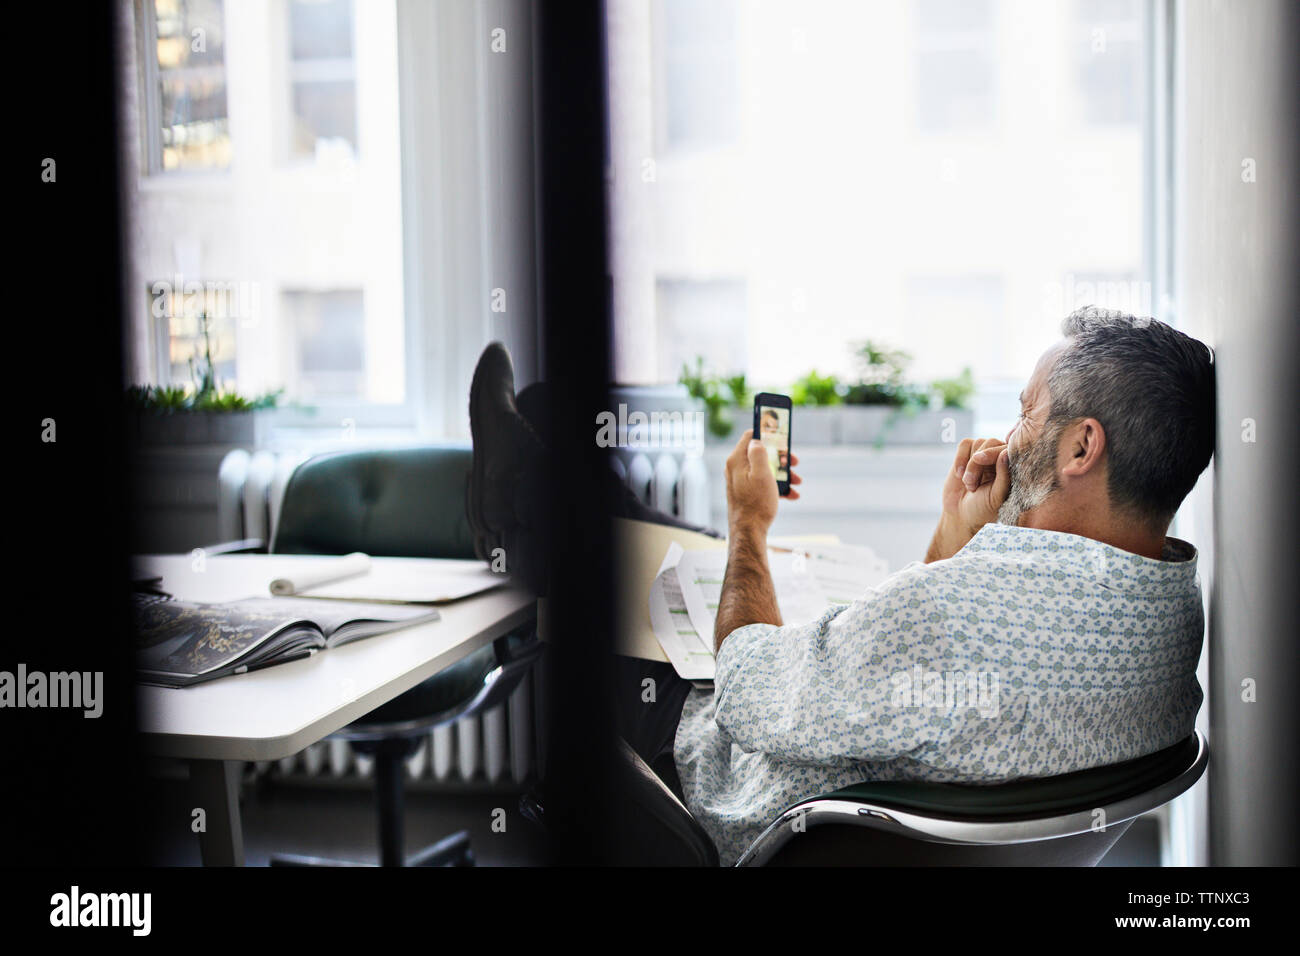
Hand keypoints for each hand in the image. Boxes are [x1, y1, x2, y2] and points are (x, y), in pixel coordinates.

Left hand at [724, 429, 800, 534]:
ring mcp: (741, 480)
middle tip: (794, 462)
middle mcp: (736, 468)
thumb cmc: (756, 503)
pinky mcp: (747, 491)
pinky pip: (763, 483)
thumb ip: (759, 454)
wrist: (749, 531)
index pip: (750, 436)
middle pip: (761, 453)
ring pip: (765, 469)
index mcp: (737, 460)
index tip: (781, 436)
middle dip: (780, 457)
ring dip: (783, 474)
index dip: (766, 433)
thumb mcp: (762, 474)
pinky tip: (792, 495)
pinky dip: (778, 486)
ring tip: (797, 482)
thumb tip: (756, 440)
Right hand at [926, 437, 1009, 561]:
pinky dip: (959, 459)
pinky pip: (965, 444)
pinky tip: (959, 475)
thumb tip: (1005, 452)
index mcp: (1013, 468)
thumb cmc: (983, 509)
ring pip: (976, 443)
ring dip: (968, 466)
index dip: (992, 452)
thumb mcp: (996, 497)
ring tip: (968, 484)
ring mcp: (984, 455)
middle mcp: (1001, 458)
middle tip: (971, 485)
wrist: (961, 515)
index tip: (978, 459)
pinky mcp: (968, 454)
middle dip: (976, 464)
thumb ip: (1003, 475)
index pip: (1007, 448)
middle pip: (989, 443)